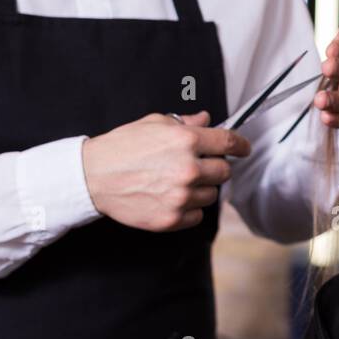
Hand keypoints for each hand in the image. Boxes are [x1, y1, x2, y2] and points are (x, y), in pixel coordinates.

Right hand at [81, 111, 250, 231]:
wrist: (94, 176)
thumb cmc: (123, 146)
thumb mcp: (154, 123)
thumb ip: (185, 123)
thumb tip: (207, 119)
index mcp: (187, 141)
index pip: (229, 143)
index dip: (241, 145)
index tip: (244, 149)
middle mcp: (188, 169)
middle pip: (224, 172)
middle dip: (215, 168)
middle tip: (198, 166)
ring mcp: (181, 196)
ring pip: (211, 195)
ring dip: (201, 189)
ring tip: (177, 182)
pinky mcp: (172, 218)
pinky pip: (197, 216)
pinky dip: (189, 209)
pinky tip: (172, 198)